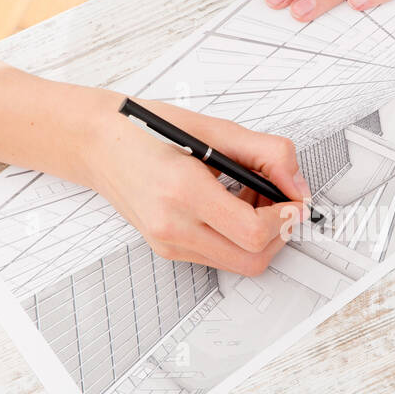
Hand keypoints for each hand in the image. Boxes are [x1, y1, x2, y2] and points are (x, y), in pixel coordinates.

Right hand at [88, 98, 311, 275]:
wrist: (98, 144)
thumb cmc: (146, 129)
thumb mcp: (215, 130)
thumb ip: (267, 155)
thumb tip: (296, 185)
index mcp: (183, 191)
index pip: (253, 231)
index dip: (285, 219)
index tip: (294, 200)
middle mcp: (172, 226)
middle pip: (252, 260)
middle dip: (279, 235)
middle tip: (280, 203)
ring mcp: (168, 244)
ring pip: (238, 264)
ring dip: (259, 237)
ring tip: (251, 199)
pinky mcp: (167, 250)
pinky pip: (219, 257)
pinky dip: (237, 238)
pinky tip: (230, 207)